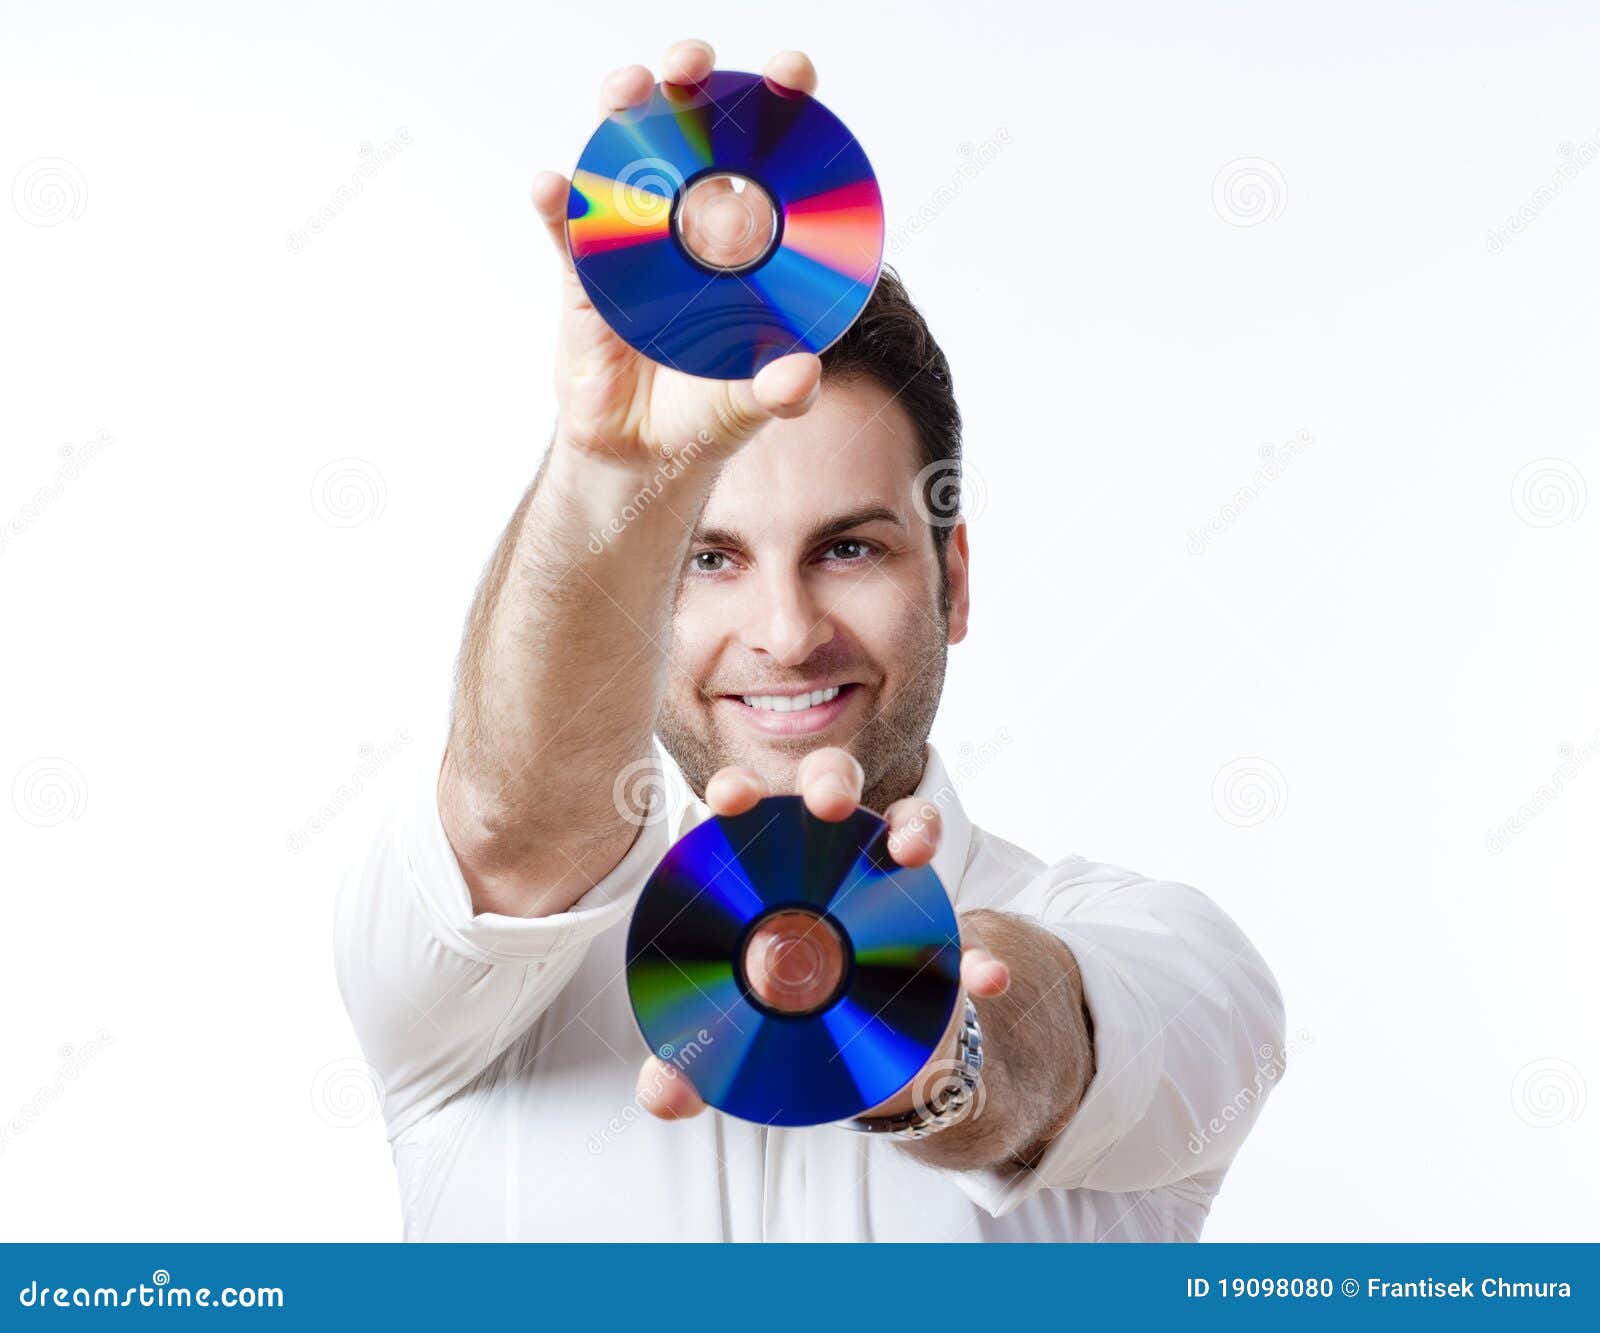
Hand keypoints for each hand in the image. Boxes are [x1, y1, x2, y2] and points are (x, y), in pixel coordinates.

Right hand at [532, 39, 823, 467]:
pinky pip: (566, 228)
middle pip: (687, 129)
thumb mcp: (749, 404)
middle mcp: (687, 220)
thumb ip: (779, 390)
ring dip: (622, 115)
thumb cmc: (705, 410)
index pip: (765, 151)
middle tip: (692, 67)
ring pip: (622, 158)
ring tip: (627, 93)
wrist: (643, 454)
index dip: (776, 103)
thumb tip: (801, 376)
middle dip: (691, 82)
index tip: (790, 75)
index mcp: (744, 234)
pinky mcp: (582, 272)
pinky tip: (552, 186)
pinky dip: (556, 201)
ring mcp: (631, 239)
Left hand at [635, 747, 1009, 1120]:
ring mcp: (892, 886)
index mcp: (764, 866)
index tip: (730, 800)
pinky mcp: (943, 935)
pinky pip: (970, 937)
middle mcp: (830, 857)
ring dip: (916, 826)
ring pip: (911, 824)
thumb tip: (663, 1092)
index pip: (746, 810)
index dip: (738, 792)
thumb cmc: (779, 1021)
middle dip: (830, 782)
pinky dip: (980, 953)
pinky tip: (984, 976)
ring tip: (912, 852)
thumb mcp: (730, 1046)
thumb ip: (691, 1064)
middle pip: (831, 788)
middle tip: (828, 806)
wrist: (861, 1064)